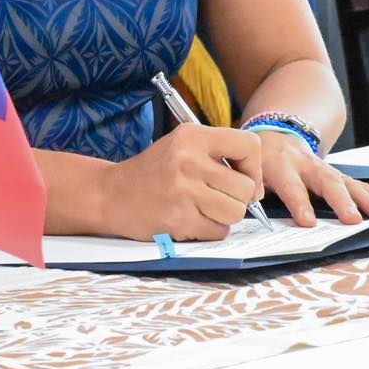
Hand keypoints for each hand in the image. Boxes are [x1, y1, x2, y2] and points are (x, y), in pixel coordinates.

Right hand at [100, 122, 264, 240]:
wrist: (110, 195)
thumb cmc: (153, 172)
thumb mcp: (181, 146)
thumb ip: (218, 155)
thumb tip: (258, 187)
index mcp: (192, 136)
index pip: (249, 145)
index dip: (254, 167)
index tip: (243, 178)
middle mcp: (188, 160)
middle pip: (246, 188)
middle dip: (237, 198)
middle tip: (216, 197)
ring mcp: (183, 191)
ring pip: (236, 212)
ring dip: (224, 216)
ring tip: (202, 209)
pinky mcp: (179, 219)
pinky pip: (218, 232)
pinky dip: (209, 231)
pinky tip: (190, 220)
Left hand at [254, 129, 368, 226]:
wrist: (275, 133)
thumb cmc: (258, 161)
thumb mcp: (248, 171)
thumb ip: (252, 191)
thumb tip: (252, 214)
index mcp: (278, 164)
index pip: (290, 185)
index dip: (299, 203)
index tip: (309, 222)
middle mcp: (304, 163)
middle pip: (325, 181)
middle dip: (340, 201)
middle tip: (353, 220)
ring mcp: (323, 167)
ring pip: (344, 181)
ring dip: (363, 198)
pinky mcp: (335, 172)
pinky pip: (355, 182)